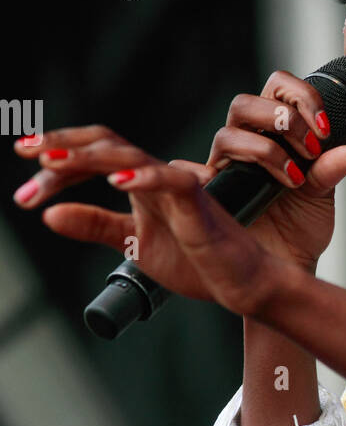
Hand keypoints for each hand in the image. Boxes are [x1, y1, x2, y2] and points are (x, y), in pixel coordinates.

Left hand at [12, 127, 299, 317]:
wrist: (242, 284)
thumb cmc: (199, 262)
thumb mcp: (132, 245)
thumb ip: (95, 226)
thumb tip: (48, 215)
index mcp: (140, 183)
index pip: (93, 159)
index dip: (57, 165)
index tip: (24, 187)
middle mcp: (156, 177)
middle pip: (105, 141)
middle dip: (62, 144)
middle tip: (24, 151)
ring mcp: (178, 186)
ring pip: (131, 153)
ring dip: (88, 156)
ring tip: (52, 163)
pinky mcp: (199, 202)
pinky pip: (171, 180)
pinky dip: (144, 177)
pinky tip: (115, 181)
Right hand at [205, 71, 345, 268]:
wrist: (287, 265)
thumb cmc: (301, 226)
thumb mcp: (322, 196)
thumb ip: (330, 170)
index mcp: (276, 131)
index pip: (278, 88)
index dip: (301, 97)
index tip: (324, 128)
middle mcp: (247, 142)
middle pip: (245, 103)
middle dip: (281, 118)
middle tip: (310, 148)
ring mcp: (228, 166)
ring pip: (226, 134)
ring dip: (264, 149)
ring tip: (294, 176)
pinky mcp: (212, 191)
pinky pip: (189, 171)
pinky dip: (210, 171)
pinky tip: (247, 183)